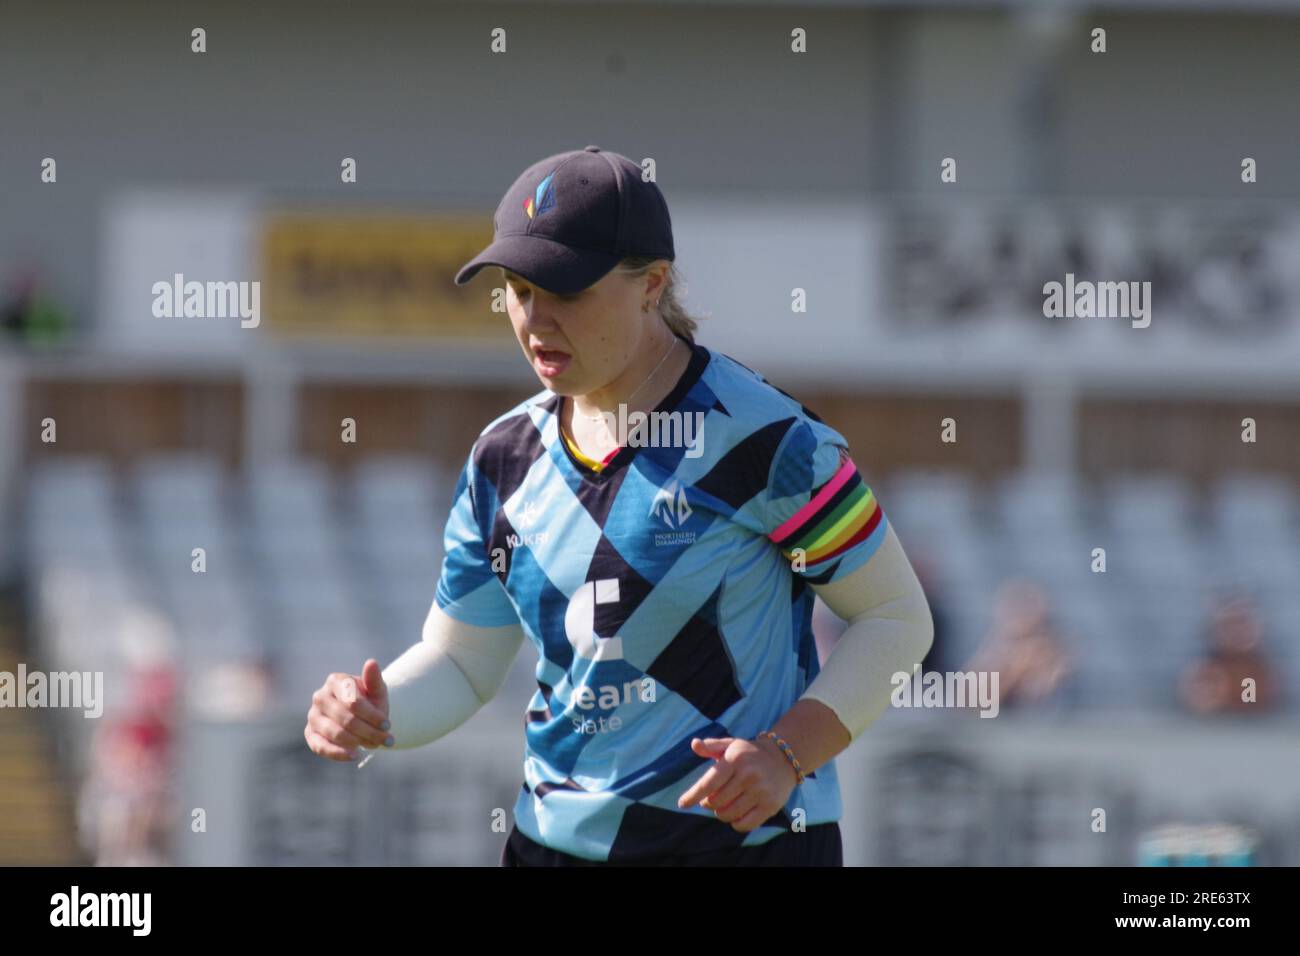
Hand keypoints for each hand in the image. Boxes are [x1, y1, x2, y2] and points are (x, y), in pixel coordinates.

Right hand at [304, 659, 392, 760]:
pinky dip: (338, 753)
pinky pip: (320, 746)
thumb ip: (374, 680)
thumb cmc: (370, 700)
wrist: (362, 715)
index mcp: (336, 681)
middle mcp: (320, 696)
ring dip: (358, 742)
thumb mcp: (377, 691)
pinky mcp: (310, 733)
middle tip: (387, 740)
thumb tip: (371, 662)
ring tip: (376, 746)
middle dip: (369, 731)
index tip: (388, 725)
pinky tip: (355, 755)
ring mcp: (313, 715)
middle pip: (346, 719)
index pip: (353, 701)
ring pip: (335, 733)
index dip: (372, 715)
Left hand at [676, 736, 798, 832]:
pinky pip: (744, 824)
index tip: (682, 804)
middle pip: (716, 802)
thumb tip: (694, 744)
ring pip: (728, 815)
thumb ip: (711, 746)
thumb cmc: (749, 753)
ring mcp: (761, 791)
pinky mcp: (770, 805)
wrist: (783, 758)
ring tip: (725, 804)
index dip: (692, 795)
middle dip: (709, 803)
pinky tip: (737, 813)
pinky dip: (735, 823)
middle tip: (712, 797)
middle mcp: (748, 775)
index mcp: (735, 759)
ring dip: (721, 813)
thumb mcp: (730, 744)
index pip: (708, 783)